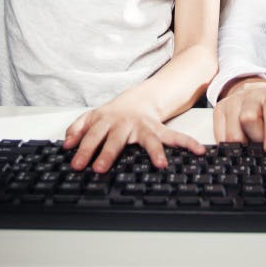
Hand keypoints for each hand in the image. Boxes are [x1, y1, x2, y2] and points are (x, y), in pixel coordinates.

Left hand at [63, 95, 205, 172]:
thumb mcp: (93, 116)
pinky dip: (188, 143)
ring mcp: (144, 126)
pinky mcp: (159, 130)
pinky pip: (175, 137)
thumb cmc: (114, 113)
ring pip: (149, 138)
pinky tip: (199, 150)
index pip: (92, 136)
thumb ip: (78, 128)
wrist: (140, 98)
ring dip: (155, 151)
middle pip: (115, 139)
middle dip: (108, 153)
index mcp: (107, 120)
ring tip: (161, 163)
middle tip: (100, 168)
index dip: (84, 149)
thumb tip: (66, 143)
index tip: (78, 164)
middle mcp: (125, 123)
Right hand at [213, 79, 265, 152]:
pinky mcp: (220, 110)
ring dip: (241, 145)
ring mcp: (234, 103)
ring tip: (249, 147)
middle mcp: (251, 97)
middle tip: (262, 147)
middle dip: (255, 139)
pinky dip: (226, 145)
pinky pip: (218, 133)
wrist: (256, 92)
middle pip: (248, 120)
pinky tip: (235, 147)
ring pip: (232, 129)